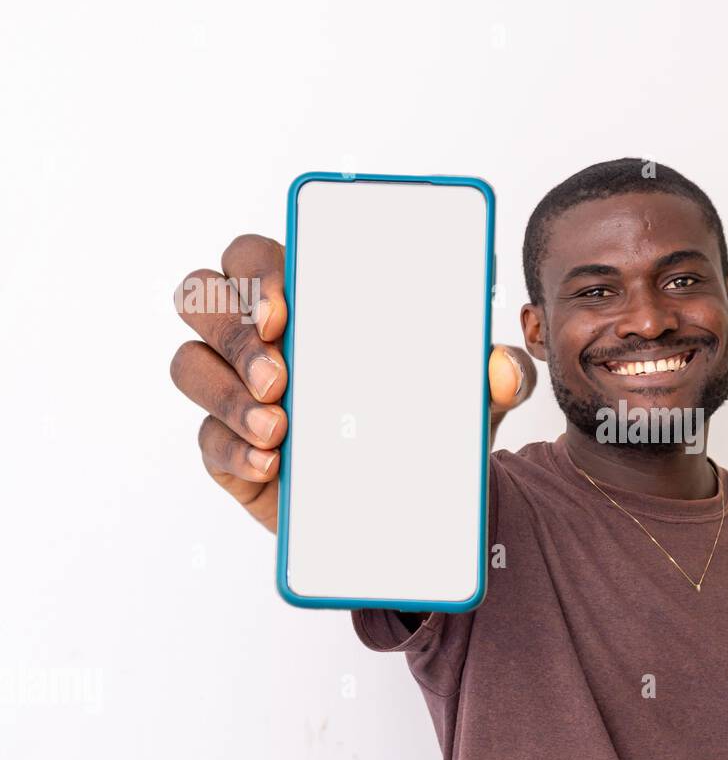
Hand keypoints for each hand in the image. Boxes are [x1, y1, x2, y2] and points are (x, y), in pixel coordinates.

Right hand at [170, 233, 534, 532]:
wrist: (413, 500)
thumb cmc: (424, 423)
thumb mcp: (469, 399)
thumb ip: (493, 377)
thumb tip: (506, 366)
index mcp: (307, 300)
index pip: (255, 259)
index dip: (257, 274)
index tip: (285, 309)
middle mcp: (258, 336)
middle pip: (202, 299)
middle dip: (234, 332)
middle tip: (280, 376)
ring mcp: (234, 390)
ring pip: (189, 365)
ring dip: (225, 392)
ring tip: (279, 427)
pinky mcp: (229, 448)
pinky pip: (206, 439)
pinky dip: (234, 448)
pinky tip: (271, 464)